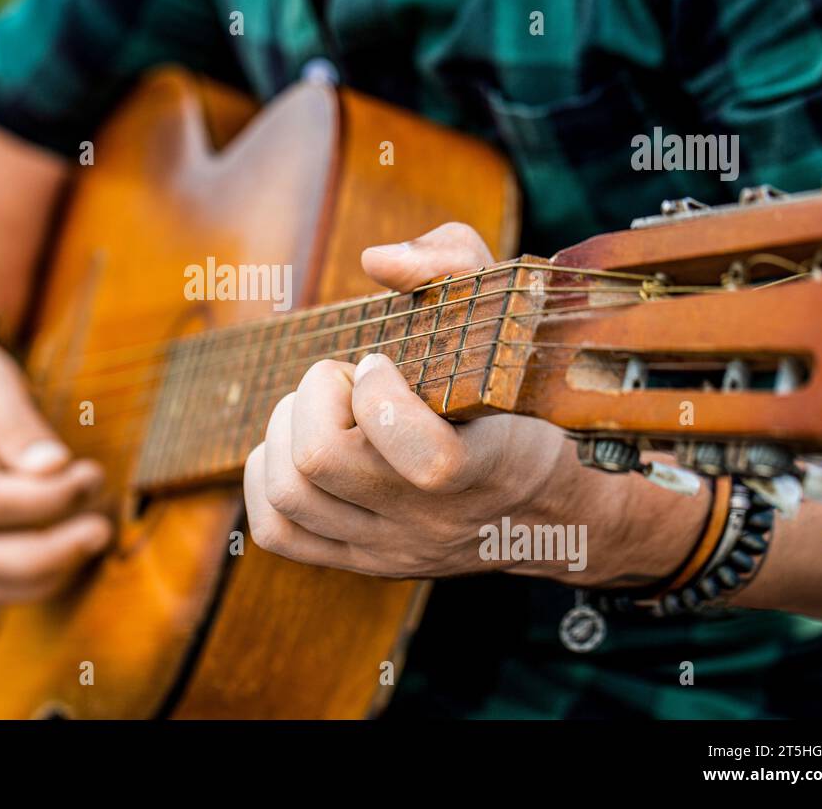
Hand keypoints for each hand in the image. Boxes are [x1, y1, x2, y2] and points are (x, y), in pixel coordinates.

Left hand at [243, 223, 608, 580]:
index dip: (379, 391)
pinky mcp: (361, 561)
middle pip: (321, 459)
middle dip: (317, 395)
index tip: (386, 363)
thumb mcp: (513, 315)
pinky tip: (299, 443)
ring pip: (290, 494)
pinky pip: (276, 531)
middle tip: (350, 382)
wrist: (553, 510)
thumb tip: (377, 260)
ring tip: (329, 411)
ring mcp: (392, 548)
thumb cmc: (526, 394)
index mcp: (488, 466)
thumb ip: (455, 264)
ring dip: (287, 431)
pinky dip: (268, 475)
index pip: (420, 456)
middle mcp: (434, 520)